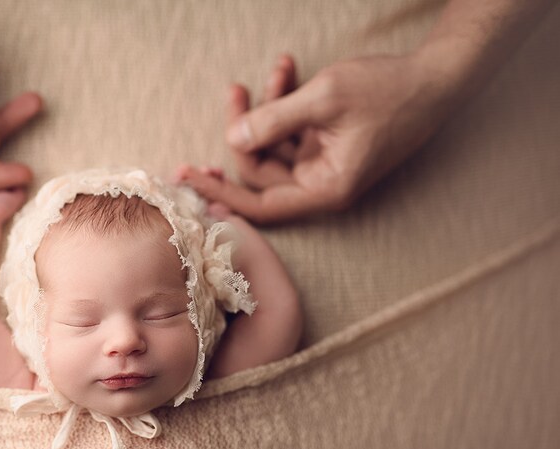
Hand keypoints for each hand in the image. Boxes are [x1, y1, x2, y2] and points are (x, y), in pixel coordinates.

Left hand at [178, 53, 453, 223]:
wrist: (436, 78)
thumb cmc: (388, 92)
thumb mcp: (323, 100)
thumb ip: (273, 121)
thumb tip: (231, 138)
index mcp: (325, 188)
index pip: (261, 205)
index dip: (222, 193)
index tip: (189, 177)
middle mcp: (322, 183)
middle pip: (262, 168)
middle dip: (246, 126)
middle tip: (235, 89)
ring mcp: (324, 163)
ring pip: (274, 144)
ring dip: (269, 106)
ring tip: (278, 67)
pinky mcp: (326, 143)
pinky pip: (292, 130)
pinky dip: (286, 102)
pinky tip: (287, 68)